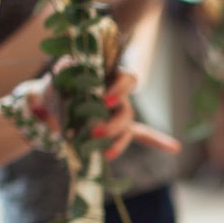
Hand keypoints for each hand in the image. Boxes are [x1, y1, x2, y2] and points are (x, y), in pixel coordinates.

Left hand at [12, 70, 180, 159]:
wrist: (49, 109)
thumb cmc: (57, 89)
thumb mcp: (59, 78)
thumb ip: (66, 71)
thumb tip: (68, 67)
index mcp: (108, 78)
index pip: (127, 78)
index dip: (120, 89)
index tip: (104, 99)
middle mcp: (118, 97)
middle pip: (127, 110)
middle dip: (114, 124)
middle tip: (95, 133)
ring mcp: (118, 115)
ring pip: (128, 128)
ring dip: (118, 142)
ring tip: (104, 155)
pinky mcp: (115, 132)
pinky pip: (141, 135)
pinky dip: (157, 140)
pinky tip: (174, 148)